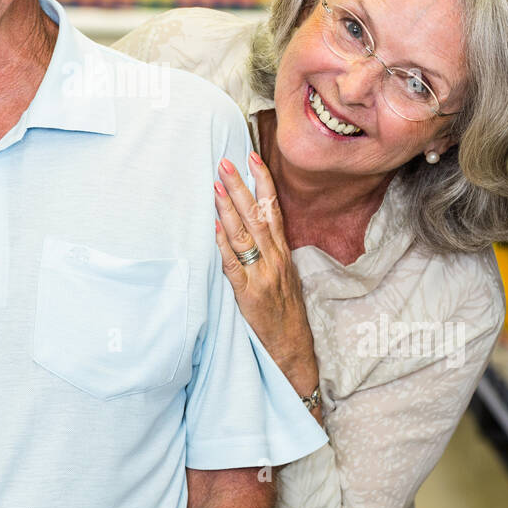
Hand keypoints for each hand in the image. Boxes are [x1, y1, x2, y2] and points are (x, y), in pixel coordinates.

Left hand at [213, 152, 320, 414]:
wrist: (292, 350)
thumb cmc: (286, 313)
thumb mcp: (284, 276)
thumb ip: (270, 250)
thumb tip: (252, 222)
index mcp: (284, 253)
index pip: (274, 209)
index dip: (263, 182)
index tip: (251, 156)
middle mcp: (276, 260)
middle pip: (258, 216)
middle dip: (241, 187)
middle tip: (225, 163)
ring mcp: (263, 277)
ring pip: (245, 236)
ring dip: (229, 209)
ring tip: (216, 185)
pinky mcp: (249, 296)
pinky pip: (235, 267)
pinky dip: (225, 246)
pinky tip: (215, 229)